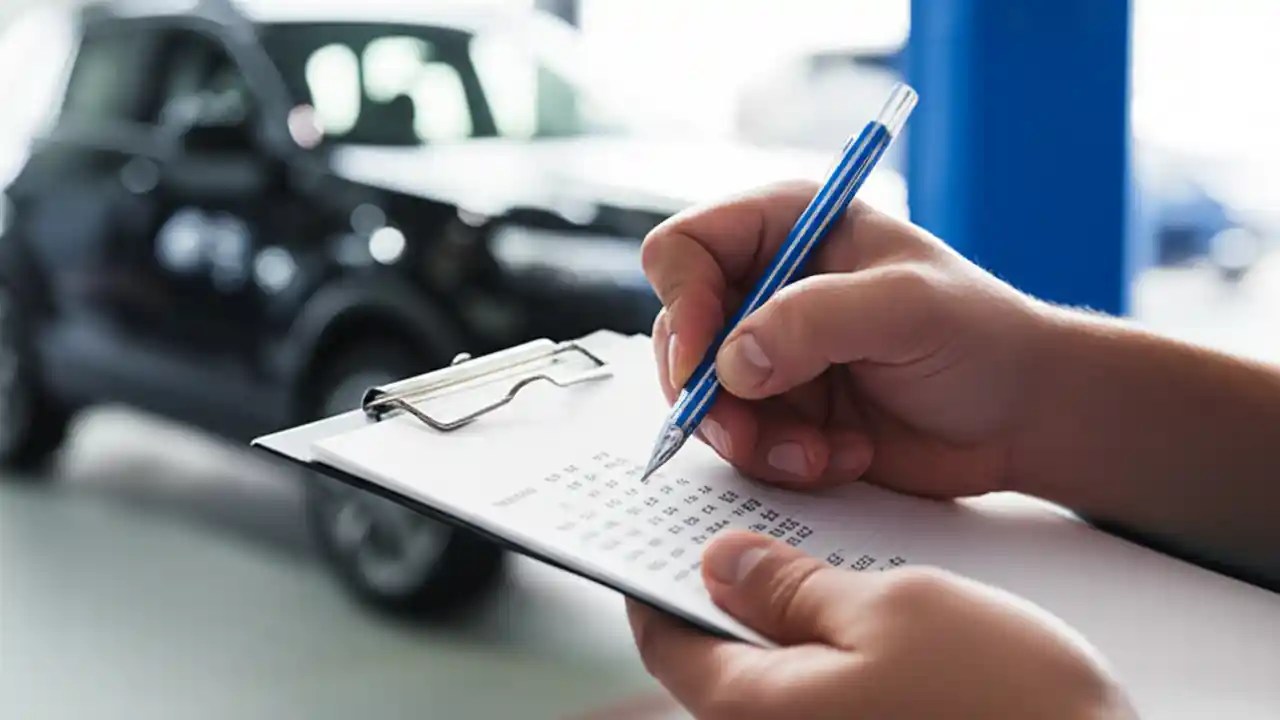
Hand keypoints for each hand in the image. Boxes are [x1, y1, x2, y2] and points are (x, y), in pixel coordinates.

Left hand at [628, 532, 1133, 719]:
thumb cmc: (1005, 707)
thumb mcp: (891, 607)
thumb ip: (792, 588)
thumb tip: (726, 565)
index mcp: (754, 707)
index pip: (662, 636)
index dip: (655, 575)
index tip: (660, 530)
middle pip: (714, 658)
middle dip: (724, 589)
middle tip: (747, 529)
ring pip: (768, 675)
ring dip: (778, 616)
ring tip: (807, 559)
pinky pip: (813, 698)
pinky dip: (816, 649)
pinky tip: (850, 610)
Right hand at [644, 182, 1047, 496]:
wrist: (1022, 418)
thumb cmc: (982, 338)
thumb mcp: (906, 310)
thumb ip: (815, 322)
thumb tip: (733, 362)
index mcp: (788, 229)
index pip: (685, 249)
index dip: (684, 304)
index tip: (705, 362)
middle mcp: (767, 289)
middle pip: (680, 335)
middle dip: (710, 393)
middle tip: (749, 429)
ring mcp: (771, 356)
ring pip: (703, 401)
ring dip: (751, 439)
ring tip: (818, 452)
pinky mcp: (782, 414)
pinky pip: (741, 445)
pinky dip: (781, 463)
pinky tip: (842, 458)